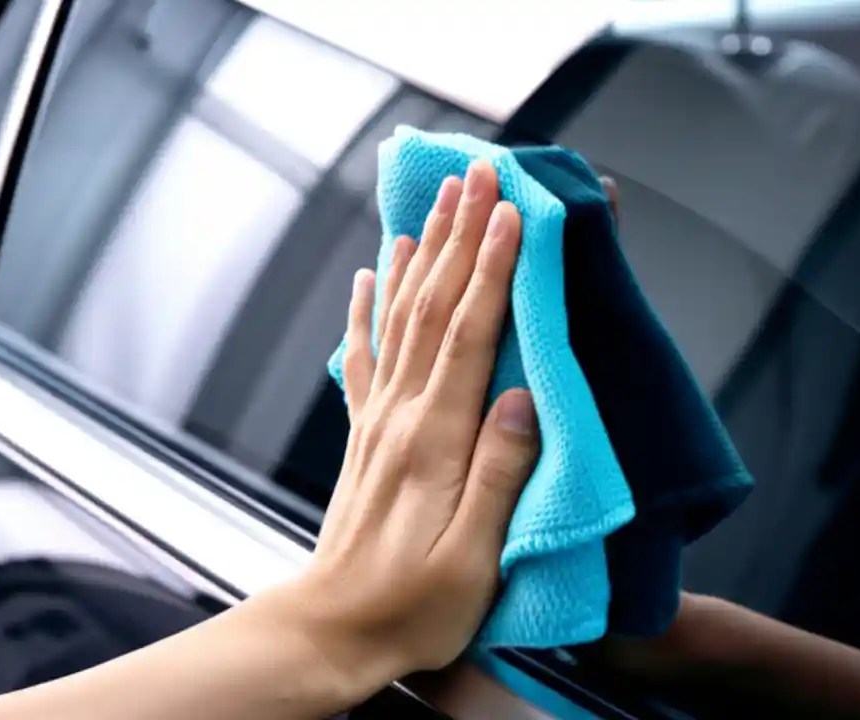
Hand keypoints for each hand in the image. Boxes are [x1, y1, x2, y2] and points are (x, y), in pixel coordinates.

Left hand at [292, 161, 537, 698]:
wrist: (335, 631)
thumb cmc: (415, 605)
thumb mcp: (475, 557)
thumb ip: (501, 474)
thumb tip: (523, 399)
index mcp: (435, 440)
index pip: (469, 335)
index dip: (494, 271)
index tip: (513, 214)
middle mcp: (401, 415)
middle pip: (433, 306)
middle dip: (460, 235)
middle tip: (478, 175)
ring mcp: (379, 420)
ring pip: (401, 316)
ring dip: (423, 253)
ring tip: (437, 201)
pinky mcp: (368, 435)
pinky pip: (366, 354)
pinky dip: (371, 306)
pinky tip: (375, 272)